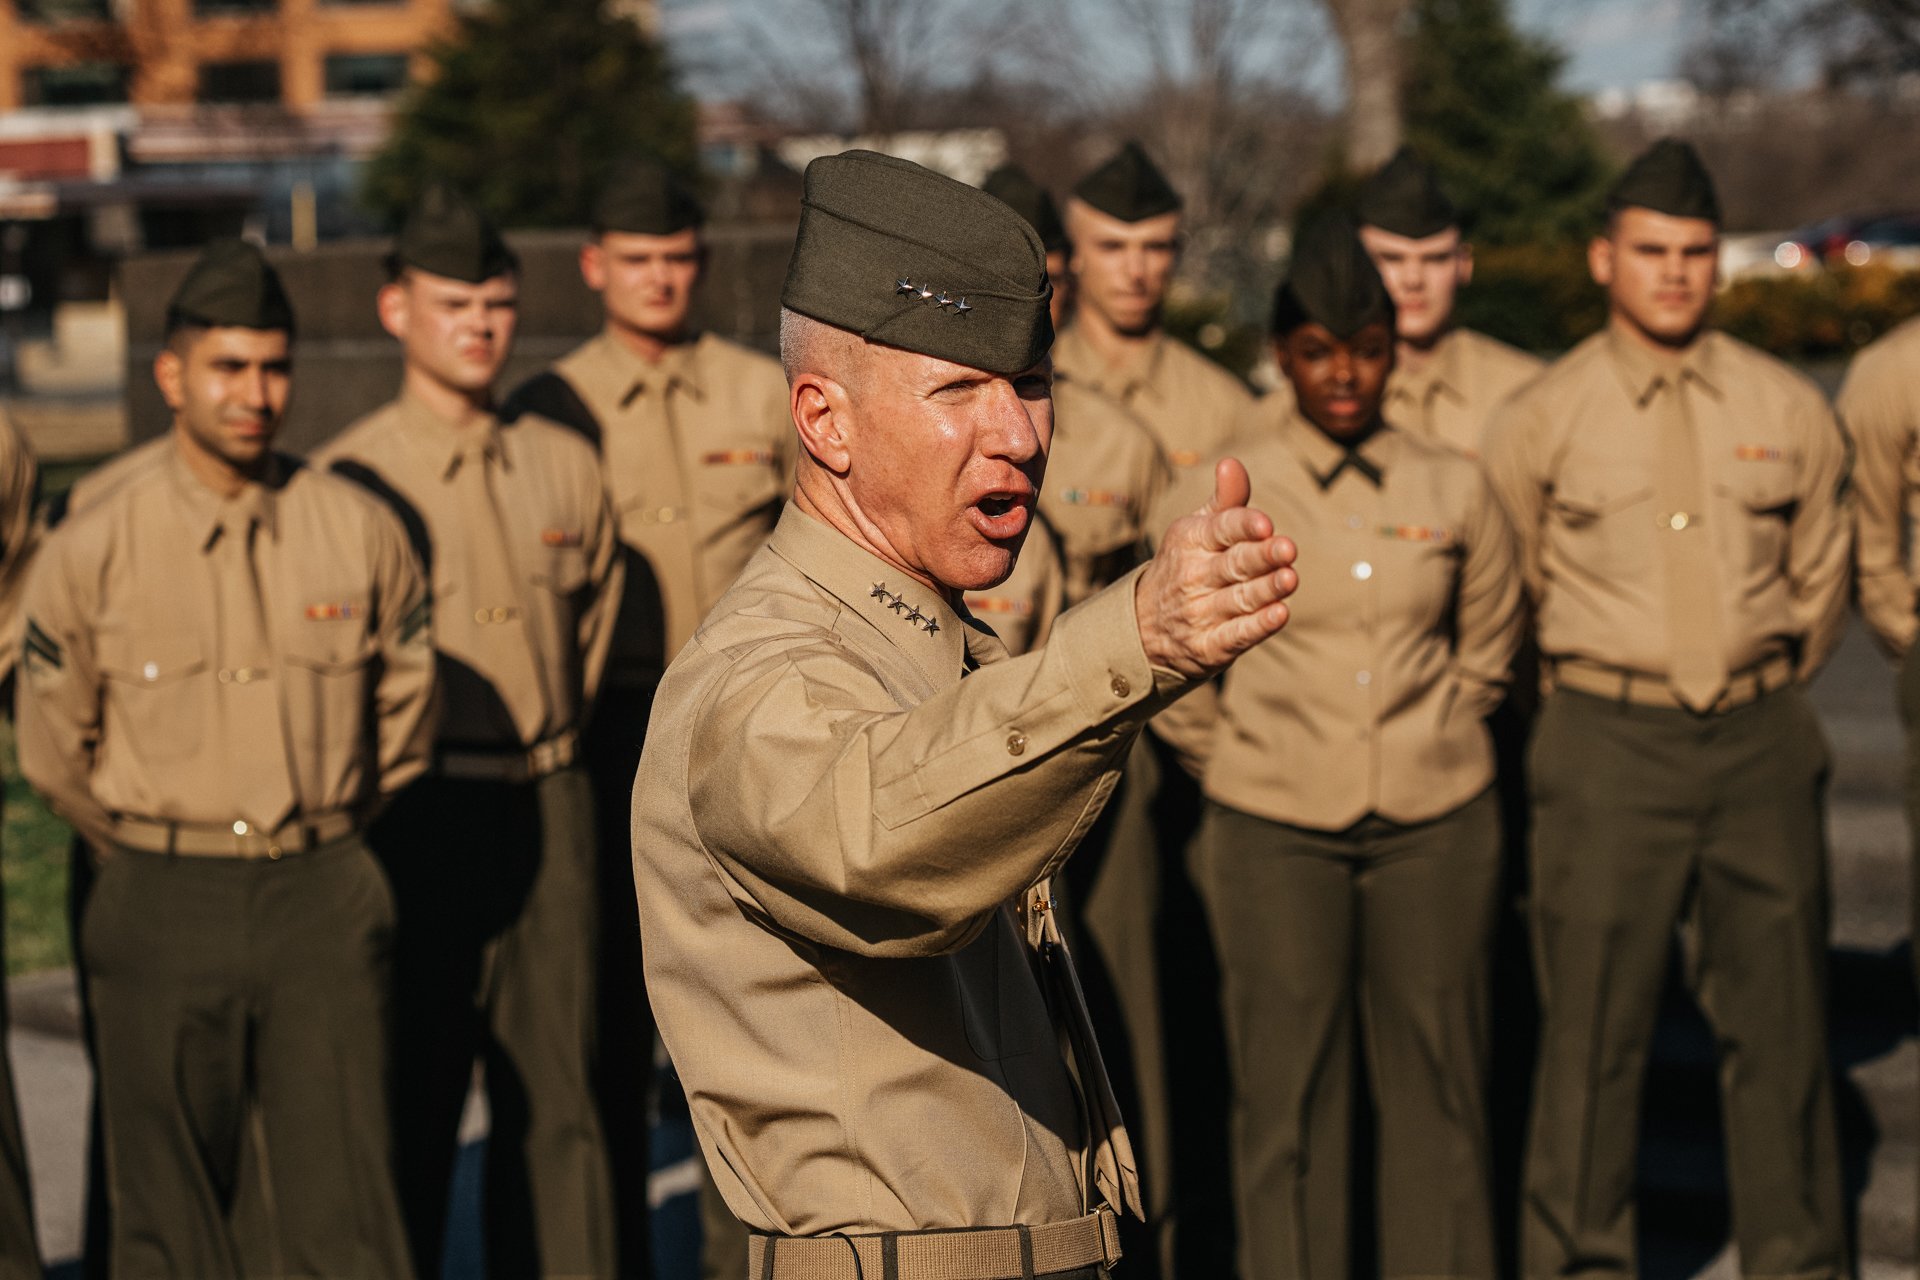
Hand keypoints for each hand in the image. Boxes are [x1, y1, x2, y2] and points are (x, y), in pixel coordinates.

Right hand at [1134, 458, 1296, 679]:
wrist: (1142, 628)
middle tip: (1288, 548)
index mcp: (1191, 541)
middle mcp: (1193, 576)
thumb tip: (1232, 463)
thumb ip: (1224, 500)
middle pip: (1233, 565)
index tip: (1266, 523)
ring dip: (1265, 590)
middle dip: (1260, 556)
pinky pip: (1235, 635)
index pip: (1220, 530)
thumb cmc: (1186, 566)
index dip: (1243, 526)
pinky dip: (1257, 627)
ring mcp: (1199, 613)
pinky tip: (1279, 615)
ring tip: (1290, 578)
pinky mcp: (1208, 646)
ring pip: (1239, 599)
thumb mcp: (1196, 529)